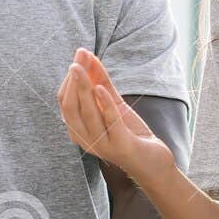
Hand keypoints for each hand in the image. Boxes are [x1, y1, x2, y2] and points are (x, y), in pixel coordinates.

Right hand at [57, 49, 175, 180]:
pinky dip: (104, 104)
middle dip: (73, 81)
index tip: (79, 55)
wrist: (152, 162)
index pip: (65, 103)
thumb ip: (100, 83)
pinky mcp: (120, 145)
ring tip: (82, 66)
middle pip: (71, 108)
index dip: (69, 79)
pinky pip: (109, 122)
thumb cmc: (129, 132)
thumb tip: (88, 57)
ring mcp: (102, 144)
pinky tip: (101, 87)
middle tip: (77, 59)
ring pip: (87, 114)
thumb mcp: (113, 104)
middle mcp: (85, 139)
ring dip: (83, 88)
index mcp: (79, 130)